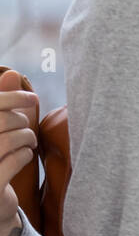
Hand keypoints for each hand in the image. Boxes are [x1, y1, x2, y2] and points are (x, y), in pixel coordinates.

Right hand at [0, 72, 39, 235]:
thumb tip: (12, 75)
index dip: (11, 97)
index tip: (32, 98)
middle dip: (21, 120)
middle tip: (28, 126)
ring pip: (8, 138)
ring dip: (26, 137)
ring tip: (29, 141)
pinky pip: (14, 160)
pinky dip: (26, 155)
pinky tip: (26, 155)